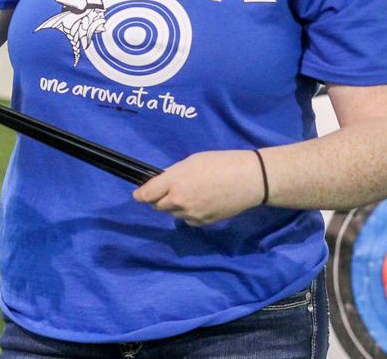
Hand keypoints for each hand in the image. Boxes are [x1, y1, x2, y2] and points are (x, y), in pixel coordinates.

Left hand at [132, 150, 265, 226]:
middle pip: (158, 206)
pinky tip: (202, 202)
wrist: (248, 180)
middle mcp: (179, 201)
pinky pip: (188, 220)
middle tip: (171, 189)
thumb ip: (174, 173)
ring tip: (192, 193)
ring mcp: (190, 214)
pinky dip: (189, 213)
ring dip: (175, 206)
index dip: (140, 194)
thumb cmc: (220, 163)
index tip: (138, 194)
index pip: (147, 194)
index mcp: (174, 182)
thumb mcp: (192, 161)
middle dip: (159, 199)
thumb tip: (162, 181)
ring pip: (173, 213)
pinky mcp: (202, 223)